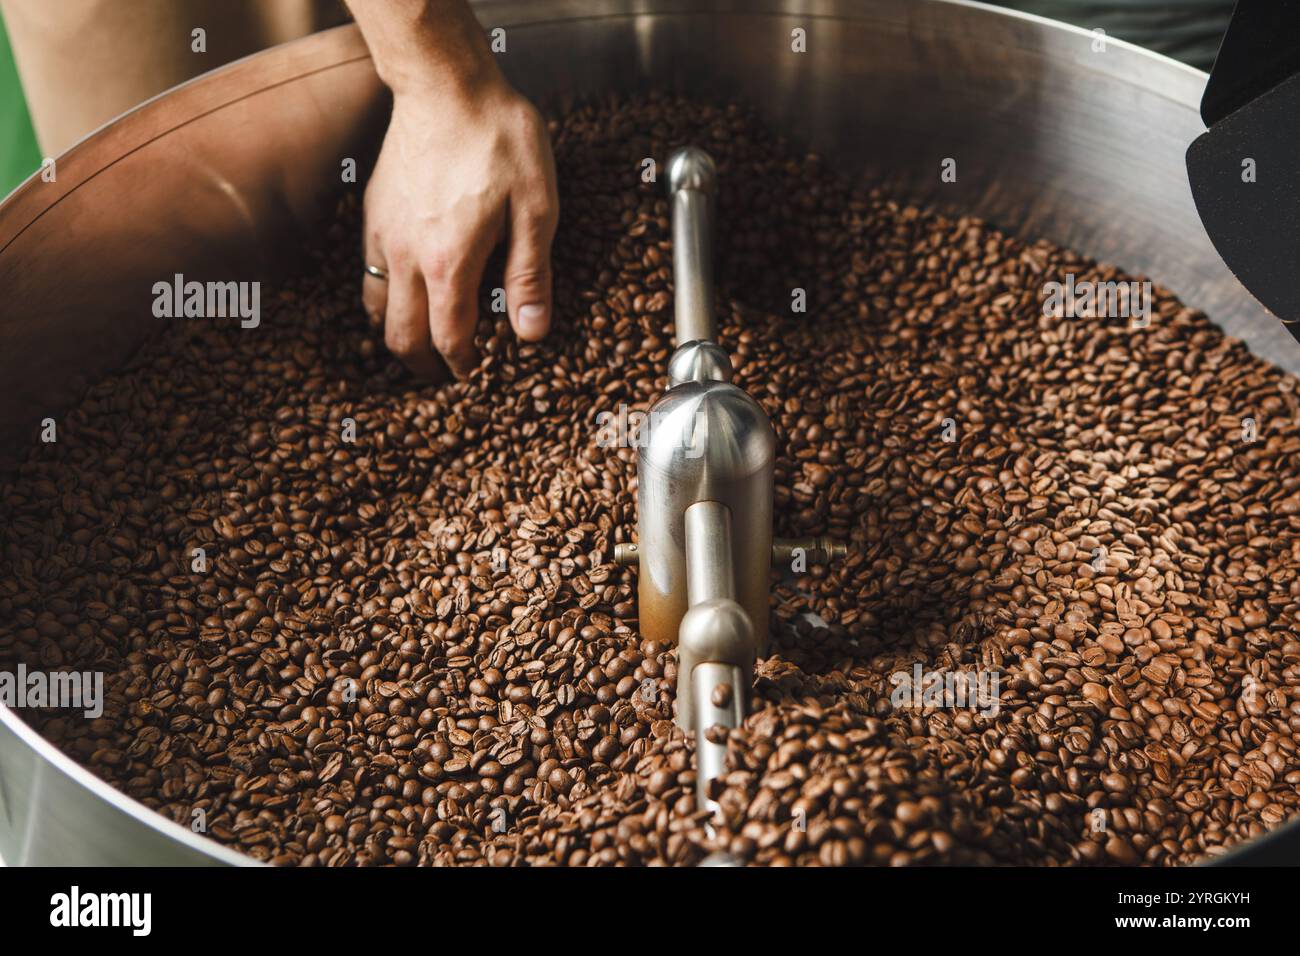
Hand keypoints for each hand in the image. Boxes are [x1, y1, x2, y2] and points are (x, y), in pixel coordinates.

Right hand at [357, 13, 557, 379]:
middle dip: (424, 365)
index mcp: (449, 264)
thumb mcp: (536, 209)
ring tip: (424, 340)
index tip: (477, 374)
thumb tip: (532, 332)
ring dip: (398, 334)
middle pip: (401, 337)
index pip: (448, 339)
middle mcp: (406, 257)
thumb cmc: (498, 141)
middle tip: (447, 374)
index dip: (463, 365)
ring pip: (375, 309)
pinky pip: (368, 273)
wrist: (447, 86)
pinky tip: (408, 290)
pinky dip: (384, 297)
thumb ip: (530, 275)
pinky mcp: (372, 215)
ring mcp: (381, 236)